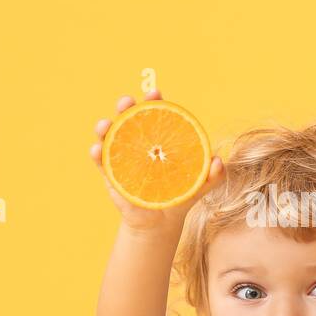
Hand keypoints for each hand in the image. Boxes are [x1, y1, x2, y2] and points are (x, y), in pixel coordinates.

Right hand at [89, 90, 225, 234]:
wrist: (161, 221)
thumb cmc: (180, 195)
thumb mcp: (200, 185)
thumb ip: (213, 174)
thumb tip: (218, 161)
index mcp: (158, 138)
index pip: (155, 114)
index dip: (153, 101)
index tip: (154, 93)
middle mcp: (138, 142)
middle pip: (129, 119)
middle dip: (126, 106)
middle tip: (127, 102)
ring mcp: (122, 158)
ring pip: (109, 136)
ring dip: (104, 127)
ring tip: (105, 124)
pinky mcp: (110, 175)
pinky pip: (101, 162)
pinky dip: (96, 154)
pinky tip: (96, 150)